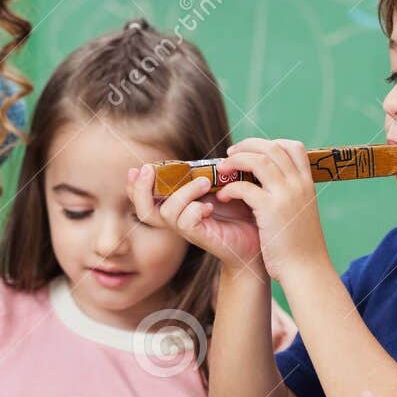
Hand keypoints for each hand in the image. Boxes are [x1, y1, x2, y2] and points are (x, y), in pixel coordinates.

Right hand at [128, 163, 264, 271]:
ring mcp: (187, 229)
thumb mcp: (220, 184)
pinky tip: (210, 206)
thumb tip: (198, 159)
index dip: (136, 184)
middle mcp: (178, 217)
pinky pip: (185, 222)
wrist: (260, 231)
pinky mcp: (200, 236)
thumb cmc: (241, 206)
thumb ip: (204, 173)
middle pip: (144, 209)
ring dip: (183, 192)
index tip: (142, 167)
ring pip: (167, 212)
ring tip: (204, 182)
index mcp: (177, 203)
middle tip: (148, 169)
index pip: (145, 197)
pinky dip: (195, 209)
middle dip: (141, 188)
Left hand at [211, 139, 328, 282]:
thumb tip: (276, 187)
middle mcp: (299, 184)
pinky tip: (224, 196)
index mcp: (307, 184)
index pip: (293, 147)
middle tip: (230, 153)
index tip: (254, 150)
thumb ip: (293, 196)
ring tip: (222, 169)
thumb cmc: (301, 247)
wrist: (307, 270)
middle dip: (248, 146)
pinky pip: (244, 187)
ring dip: (236, 161)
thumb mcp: (302, 214)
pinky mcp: (271, 210)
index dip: (271, 143)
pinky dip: (230, 187)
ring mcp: (286, 195)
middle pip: (272, 148)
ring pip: (258, 161)